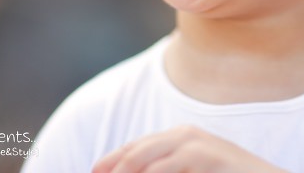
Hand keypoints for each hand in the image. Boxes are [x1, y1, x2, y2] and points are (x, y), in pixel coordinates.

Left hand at [91, 125, 287, 172]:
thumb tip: (132, 172)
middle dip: (114, 167)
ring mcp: (198, 145)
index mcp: (181, 137)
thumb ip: (171, 168)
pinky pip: (168, 168)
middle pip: (137, 151)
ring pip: (146, 158)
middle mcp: (186, 135)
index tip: (94, 172)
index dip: (111, 160)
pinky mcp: (209, 157)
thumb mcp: (196, 171)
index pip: (136, 147)